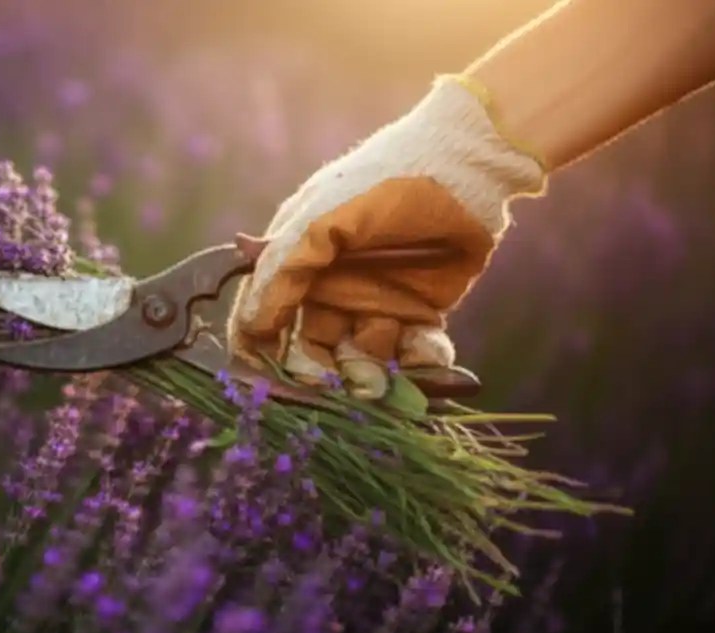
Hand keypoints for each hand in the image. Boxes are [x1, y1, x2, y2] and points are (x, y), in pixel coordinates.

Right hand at [229, 76, 546, 398]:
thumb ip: (283, 274)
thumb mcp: (321, 223)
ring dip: (370, 370)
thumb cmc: (382, 184)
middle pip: (314, 349)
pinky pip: (411, 351)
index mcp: (298, 263)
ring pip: (362, 356)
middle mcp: (331, 288)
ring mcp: (374, 301)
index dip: (265, 349)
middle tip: (336, 383)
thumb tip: (249, 325)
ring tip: (383, 368)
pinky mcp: (418, 311)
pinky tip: (426, 352)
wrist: (465, 167)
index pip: (268, 316)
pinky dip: (419, 361)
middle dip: (322, 371)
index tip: (271, 376)